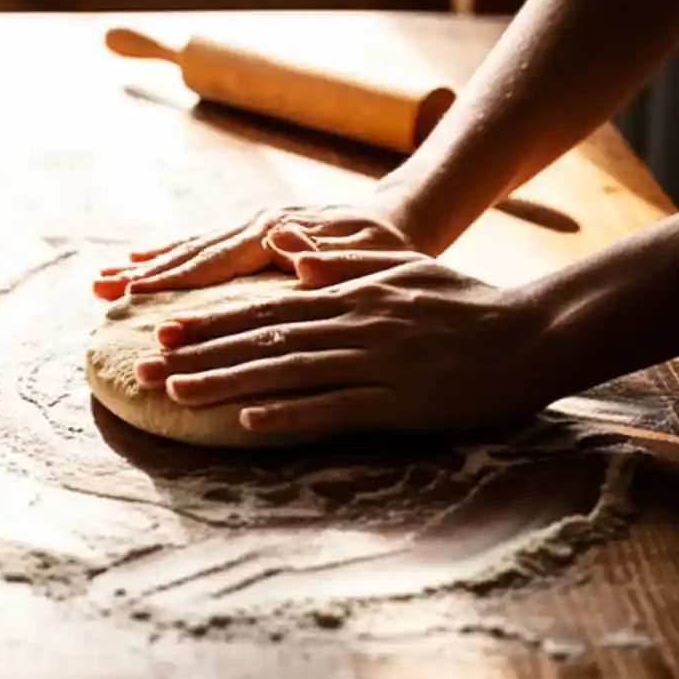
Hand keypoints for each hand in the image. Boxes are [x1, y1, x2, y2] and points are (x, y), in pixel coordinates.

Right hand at [91, 203, 415, 300]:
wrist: (400, 220)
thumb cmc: (387, 248)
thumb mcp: (368, 256)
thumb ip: (328, 254)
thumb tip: (284, 242)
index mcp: (278, 234)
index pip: (215, 261)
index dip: (173, 280)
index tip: (133, 294)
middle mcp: (258, 227)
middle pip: (191, 254)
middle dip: (143, 274)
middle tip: (97, 291)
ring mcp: (253, 228)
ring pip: (190, 248)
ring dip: (146, 265)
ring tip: (101, 281)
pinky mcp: (254, 235)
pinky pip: (204, 248)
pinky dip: (170, 255)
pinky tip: (141, 262)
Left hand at [132, 251, 555, 436]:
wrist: (534, 333)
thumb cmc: (468, 304)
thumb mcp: (403, 270)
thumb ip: (344, 264)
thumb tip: (288, 255)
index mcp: (351, 295)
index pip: (267, 307)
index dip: (212, 319)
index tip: (164, 328)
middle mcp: (353, 325)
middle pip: (262, 339)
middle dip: (199, 353)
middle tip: (144, 366)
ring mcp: (375, 364)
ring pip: (286, 373)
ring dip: (226, 383)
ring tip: (174, 394)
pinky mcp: (400, 403)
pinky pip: (336, 410)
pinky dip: (291, 415)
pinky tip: (249, 424)